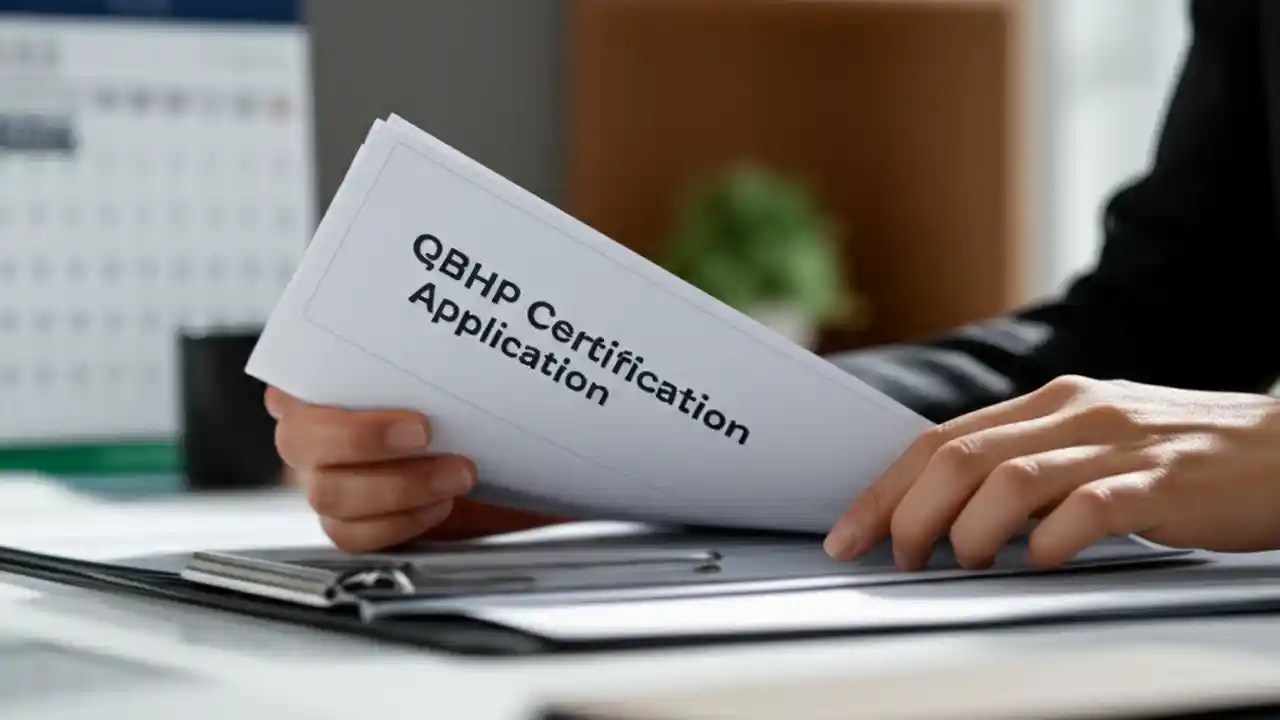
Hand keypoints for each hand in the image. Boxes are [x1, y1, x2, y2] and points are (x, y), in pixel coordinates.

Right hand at [266, 387, 564, 551]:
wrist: (461, 451)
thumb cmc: (430, 401)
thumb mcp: (424, 373)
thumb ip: (416, 363)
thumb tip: (443, 340)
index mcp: (308, 385)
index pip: (287, 380)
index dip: (316, 382)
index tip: (380, 390)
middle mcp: (304, 435)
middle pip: (300, 440)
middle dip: (365, 438)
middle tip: (425, 432)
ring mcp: (319, 482)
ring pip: (330, 494)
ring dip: (401, 486)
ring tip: (457, 474)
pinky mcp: (344, 524)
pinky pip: (355, 535)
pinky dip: (402, 522)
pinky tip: (440, 504)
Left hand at [823, 375, 1279, 569]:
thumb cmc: (1181, 454)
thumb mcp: (1094, 441)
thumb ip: (1028, 460)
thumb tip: (945, 507)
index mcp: (1051, 402)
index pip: (944, 439)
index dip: (886, 487)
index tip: (848, 531)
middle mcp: (1076, 413)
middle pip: (961, 456)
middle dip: (909, 511)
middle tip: (896, 556)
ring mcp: (1118, 446)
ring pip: (1011, 478)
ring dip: (968, 528)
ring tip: (958, 562)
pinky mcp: (1162, 483)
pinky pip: (1088, 509)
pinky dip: (1050, 540)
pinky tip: (1038, 562)